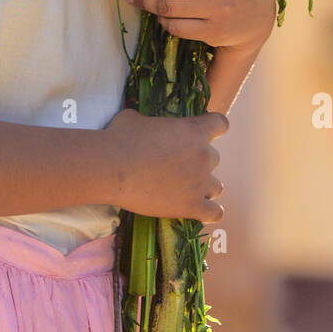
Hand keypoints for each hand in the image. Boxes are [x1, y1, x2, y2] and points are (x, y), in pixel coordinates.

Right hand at [107, 106, 227, 220]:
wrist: (112, 168)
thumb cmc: (120, 137)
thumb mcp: (136, 119)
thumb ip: (152, 123)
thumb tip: (146, 127)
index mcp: (194, 130)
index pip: (220, 124)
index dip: (213, 128)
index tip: (203, 134)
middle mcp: (203, 155)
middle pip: (213, 159)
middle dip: (197, 162)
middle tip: (175, 167)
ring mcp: (200, 183)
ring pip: (215, 187)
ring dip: (203, 186)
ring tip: (183, 190)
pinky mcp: (192, 206)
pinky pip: (215, 212)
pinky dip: (209, 212)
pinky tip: (199, 210)